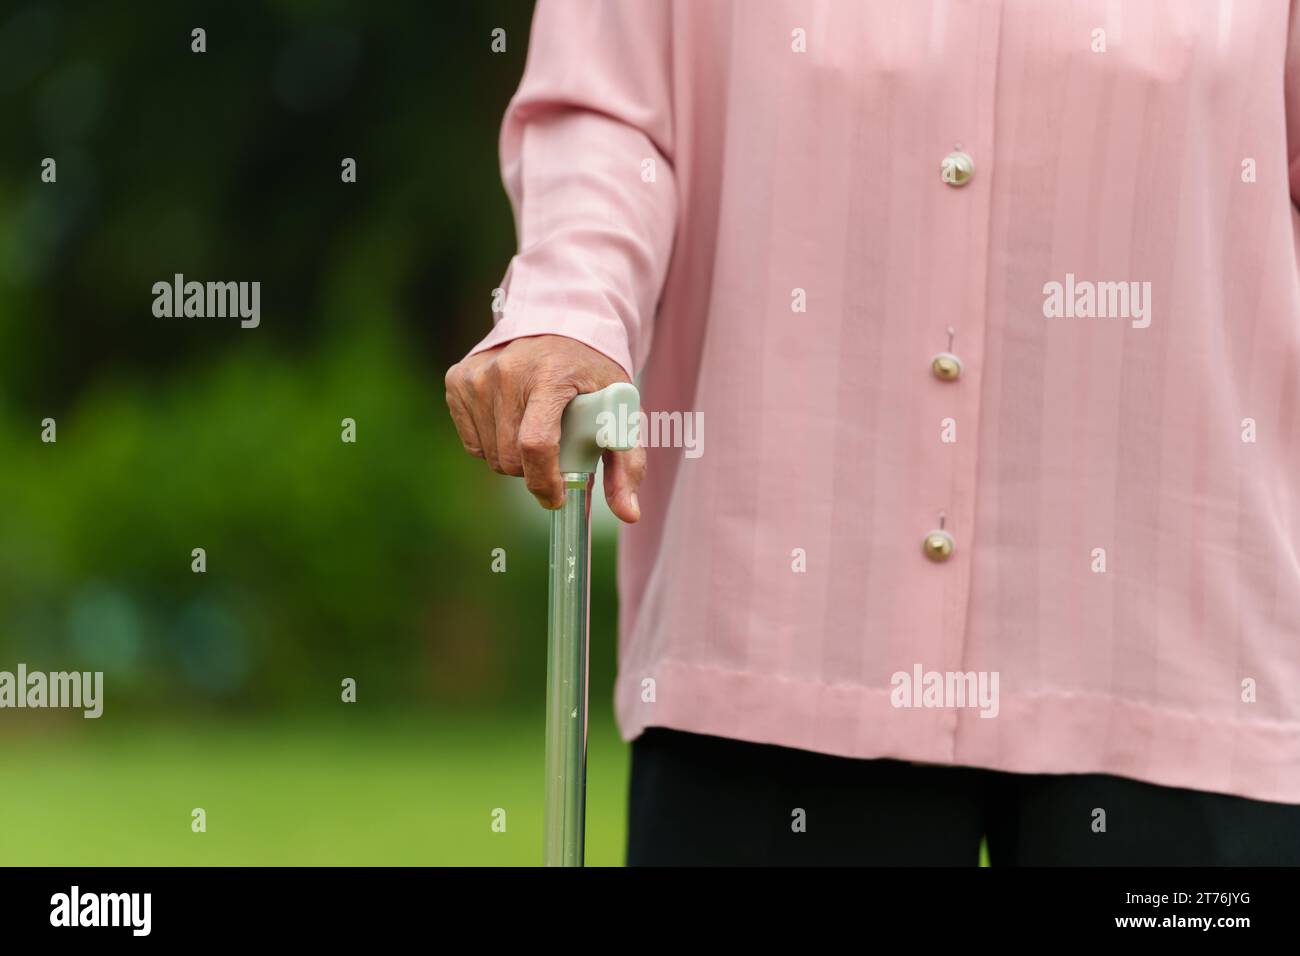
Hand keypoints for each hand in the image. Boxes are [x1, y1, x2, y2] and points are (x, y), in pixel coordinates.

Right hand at [445, 335, 643, 521]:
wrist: (560, 321)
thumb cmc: (592, 370)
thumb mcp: (620, 409)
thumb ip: (628, 462)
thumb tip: (629, 513)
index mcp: (551, 375)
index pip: (536, 444)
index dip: (545, 481)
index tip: (557, 495)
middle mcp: (507, 372)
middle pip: (511, 458)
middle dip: (535, 470)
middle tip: (557, 450)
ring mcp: (477, 375)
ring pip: (490, 455)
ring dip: (515, 458)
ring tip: (536, 429)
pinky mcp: (458, 379)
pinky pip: (473, 442)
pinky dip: (493, 444)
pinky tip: (512, 420)